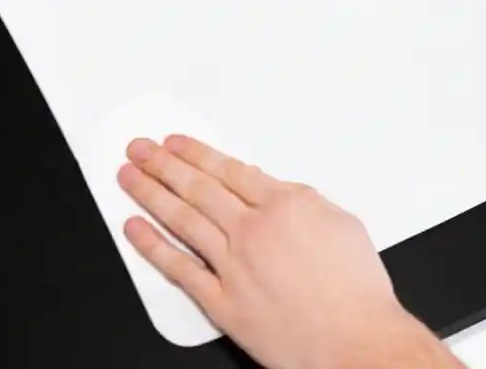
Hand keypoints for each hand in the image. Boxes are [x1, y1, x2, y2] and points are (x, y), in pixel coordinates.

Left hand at [117, 136, 458, 368]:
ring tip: (129, 177)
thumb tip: (281, 193)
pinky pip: (178, 269)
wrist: (353, 341)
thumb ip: (307, 203)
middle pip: (199, 188)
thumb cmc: (356, 291)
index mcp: (286, 205)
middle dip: (164, 164)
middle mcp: (253, 230)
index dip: (198, 154)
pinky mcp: (221, 302)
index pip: (229, 170)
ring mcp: (233, 266)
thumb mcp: (345, 225)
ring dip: (150, 194)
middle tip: (140, 149)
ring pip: (182, 220)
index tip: (176, 144)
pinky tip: (134, 228)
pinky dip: (152, 247)